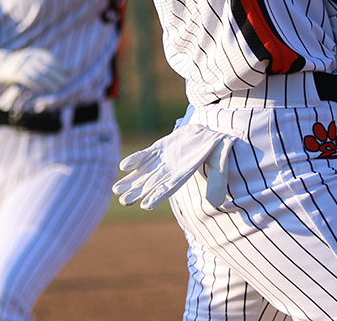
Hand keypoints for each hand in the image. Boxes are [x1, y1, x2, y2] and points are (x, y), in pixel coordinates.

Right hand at [0, 48, 69, 91]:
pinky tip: (43, 89)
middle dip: (56, 75)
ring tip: (56, 87)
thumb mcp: (34, 59)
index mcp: (35, 52)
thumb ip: (47, 63)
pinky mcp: (16, 74)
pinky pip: (28, 80)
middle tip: (65, 81)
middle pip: (46, 67)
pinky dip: (36, 85)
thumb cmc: (24, 64)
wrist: (2, 64)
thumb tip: (66, 70)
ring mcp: (22, 65)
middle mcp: (29, 57)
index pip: (50, 59)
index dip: (60, 66)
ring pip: (38, 75)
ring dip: (48, 82)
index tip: (67, 73)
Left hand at [112, 124, 239, 209]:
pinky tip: (123, 167)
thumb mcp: (220, 159)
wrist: (211, 131)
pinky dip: (134, 160)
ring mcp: (164, 158)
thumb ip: (217, 178)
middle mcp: (172, 169)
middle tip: (123, 201)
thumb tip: (215, 201)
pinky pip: (145, 155)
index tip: (146, 205)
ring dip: (131, 181)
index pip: (170, 186)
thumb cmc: (219, 146)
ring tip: (116, 190)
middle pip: (152, 183)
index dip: (158, 195)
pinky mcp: (160, 147)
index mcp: (186, 172)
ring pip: (144, 172)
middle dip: (138, 192)